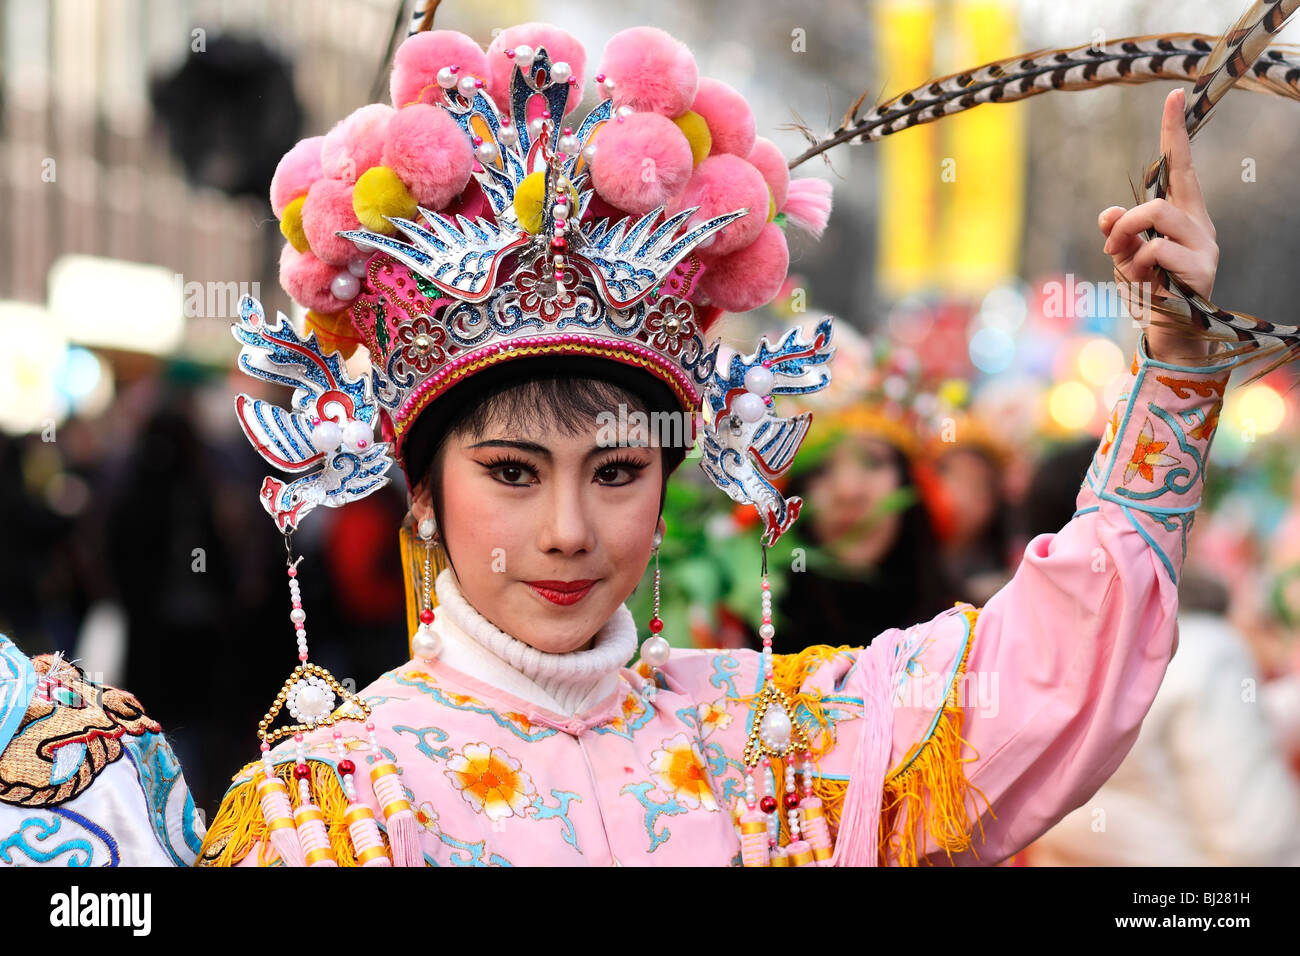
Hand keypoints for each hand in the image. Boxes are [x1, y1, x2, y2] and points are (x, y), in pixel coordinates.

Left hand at [1098, 88, 1219, 364]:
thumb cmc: (1151, 294)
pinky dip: (1137, 265)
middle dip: (1125, 222)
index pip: (1182, 168)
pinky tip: (1141, 284)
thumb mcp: (1125, 260)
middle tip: (1110, 247)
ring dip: (1128, 241)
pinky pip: (1157, 251)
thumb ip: (1117, 235)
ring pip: (1158, 217)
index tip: (1174, 96)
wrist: (1173, 337)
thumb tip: (1106, 212)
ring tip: (1126, 268)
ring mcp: (1204, 248)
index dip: (1175, 133)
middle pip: (1159, 200)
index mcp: (1183, 218)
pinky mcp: (1201, 269)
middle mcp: (1200, 227)